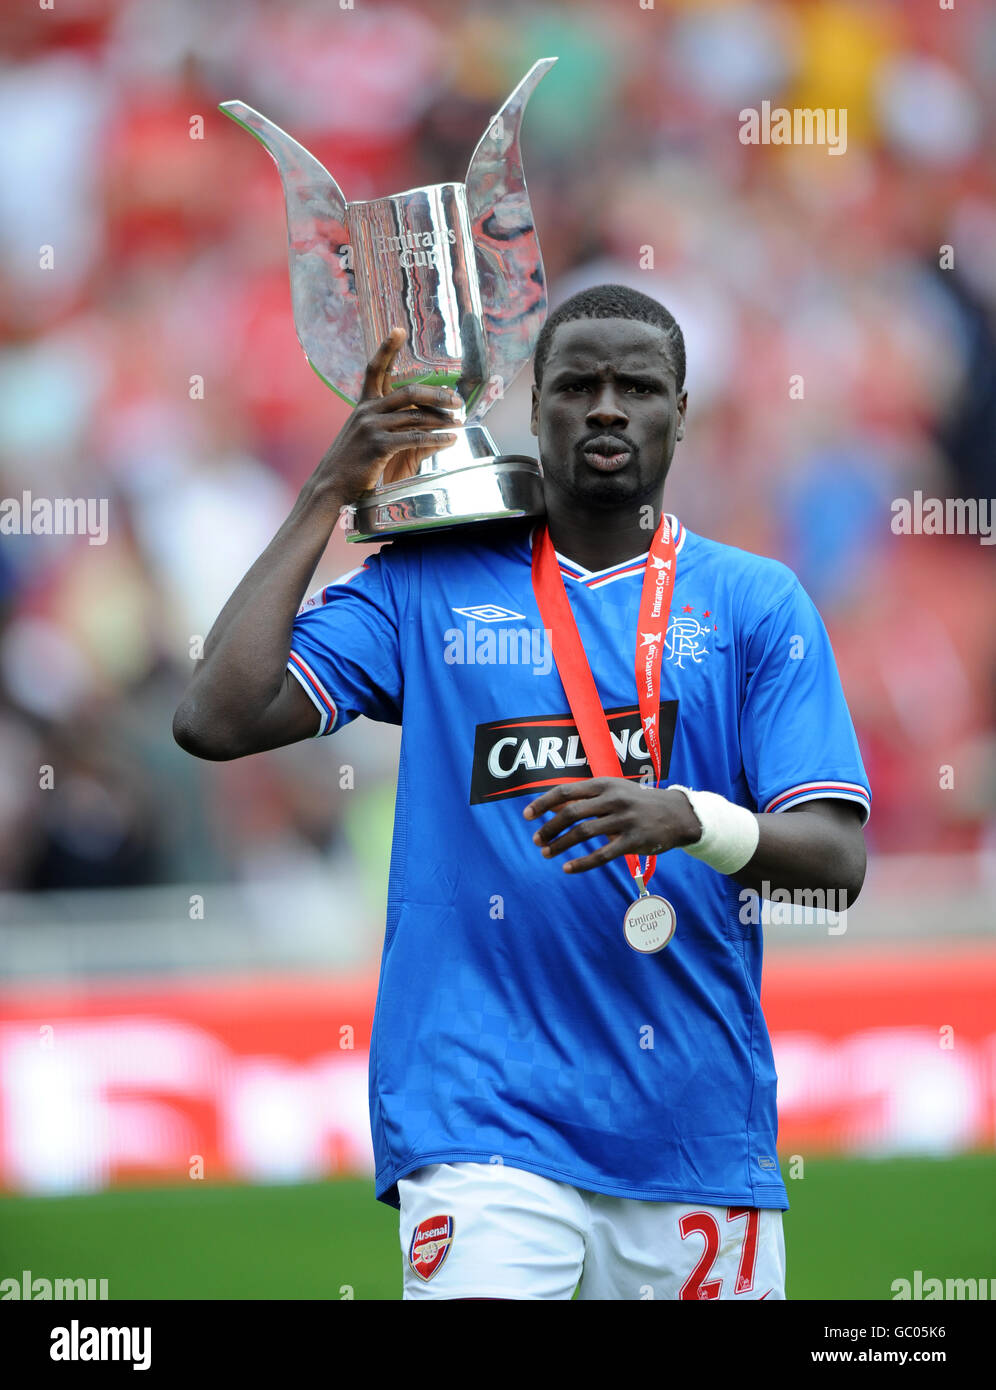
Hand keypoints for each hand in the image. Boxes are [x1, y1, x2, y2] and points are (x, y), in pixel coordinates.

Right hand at [309, 327, 461, 504]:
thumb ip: (386, 422)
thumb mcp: (364, 436)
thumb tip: (419, 417)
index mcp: (363, 405)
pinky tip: (450, 440)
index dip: (387, 348)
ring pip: (416, 416)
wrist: (331, 485)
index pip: (375, 369)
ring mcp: (372, 427)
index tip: (399, 330)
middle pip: (409, 392)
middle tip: (457, 400)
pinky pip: (415, 438)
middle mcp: (366, 411)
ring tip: (459, 422)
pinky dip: (437, 439)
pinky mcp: (378, 446)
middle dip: (437, 394)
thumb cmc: (353, 464)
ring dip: (442, 420)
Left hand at [523, 779, 701, 873]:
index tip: (527, 816)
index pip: (566, 791)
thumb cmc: (638, 802)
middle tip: (537, 840)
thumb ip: (586, 797)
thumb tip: (552, 806)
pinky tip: (567, 868)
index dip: (543, 803)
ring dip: (560, 844)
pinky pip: (602, 854)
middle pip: (571, 813)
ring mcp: (625, 819)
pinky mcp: (634, 840)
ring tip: (546, 853)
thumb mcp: (614, 790)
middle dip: (549, 828)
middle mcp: (613, 799)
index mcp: (605, 784)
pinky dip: (581, 863)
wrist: (677, 814)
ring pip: (584, 833)